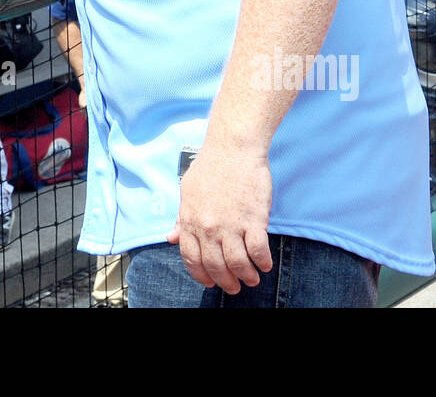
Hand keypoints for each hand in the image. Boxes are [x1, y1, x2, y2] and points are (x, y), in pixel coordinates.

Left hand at [168, 144, 272, 292]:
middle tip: (234, 287)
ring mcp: (231, 224)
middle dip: (225, 282)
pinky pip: (258, 251)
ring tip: (252, 278)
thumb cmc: (211, 166)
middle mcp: (208, 226)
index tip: (210, 281)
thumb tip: (170, 238)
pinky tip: (264, 264)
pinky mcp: (254, 219)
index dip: (201, 274)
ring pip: (238, 264)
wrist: (233, 147)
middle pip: (215, 266)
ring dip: (246, 276)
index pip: (191, 258)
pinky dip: (262, 262)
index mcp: (190, 219)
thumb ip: (181, 218)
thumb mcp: (188, 191)